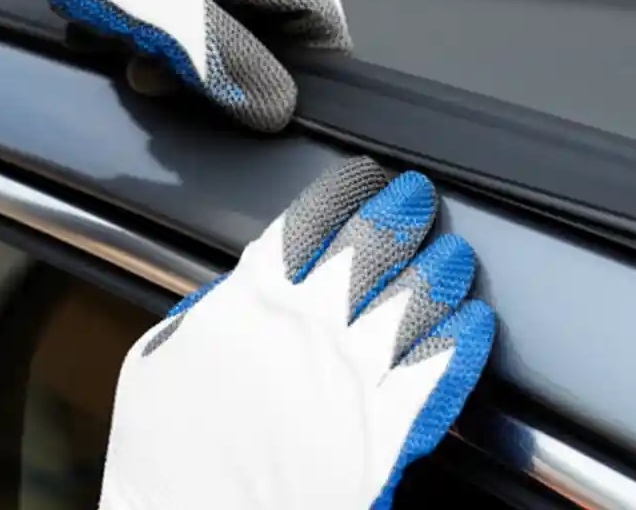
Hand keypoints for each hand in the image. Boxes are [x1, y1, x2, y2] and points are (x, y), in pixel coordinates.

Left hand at [0, 0, 347, 131]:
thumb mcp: (160, 13)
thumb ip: (225, 65)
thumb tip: (274, 108)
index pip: (317, 7)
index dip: (302, 65)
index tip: (264, 104)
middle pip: (264, 9)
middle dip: (221, 57)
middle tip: (169, 81)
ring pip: (214, 1)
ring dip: (177, 41)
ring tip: (126, 54)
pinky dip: (148, 15)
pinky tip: (105, 24)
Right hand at [99, 158, 495, 509]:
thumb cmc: (168, 456)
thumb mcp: (162, 358)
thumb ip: (213, 309)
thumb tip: (247, 281)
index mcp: (250, 305)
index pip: (308, 224)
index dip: (343, 193)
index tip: (364, 178)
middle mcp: (307, 332)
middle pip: (371, 251)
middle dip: (402, 216)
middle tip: (418, 200)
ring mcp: (350, 382)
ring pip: (414, 304)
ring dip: (439, 273)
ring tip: (454, 259)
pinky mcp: (383, 436)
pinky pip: (437, 375)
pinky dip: (461, 343)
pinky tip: (473, 323)